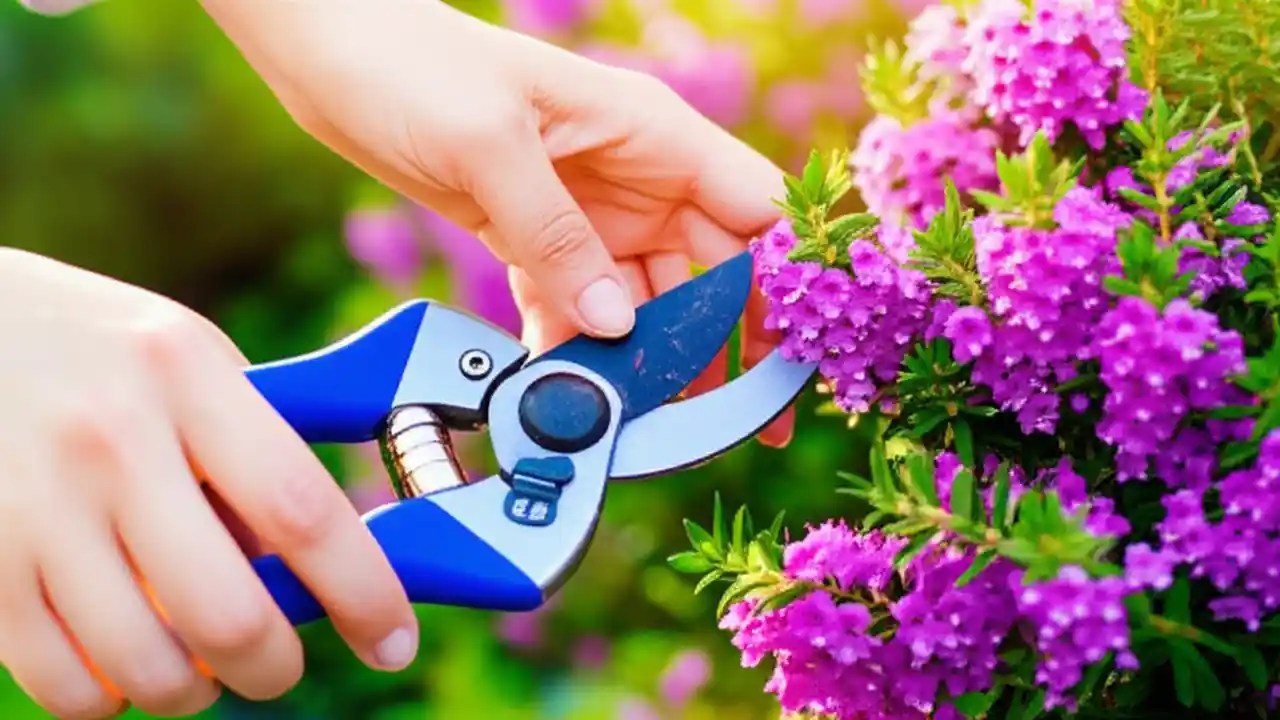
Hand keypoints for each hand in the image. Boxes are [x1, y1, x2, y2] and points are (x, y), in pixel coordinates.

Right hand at [0, 249, 416, 718]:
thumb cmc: (100, 351)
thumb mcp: (191, 363)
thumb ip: (252, 451)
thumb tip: (307, 568)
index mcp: (186, 376)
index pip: (302, 509)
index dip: (363, 592)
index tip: (392, 639)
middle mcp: (111, 441)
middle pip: (227, 612)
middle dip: (274, 667)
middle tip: (279, 665)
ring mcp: (34, 505)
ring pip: (146, 664)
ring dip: (194, 688)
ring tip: (200, 660)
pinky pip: (62, 681)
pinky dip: (109, 696)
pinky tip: (123, 656)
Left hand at [199, 0, 794, 444]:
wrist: (331, 56)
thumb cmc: (414, 66)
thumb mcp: (490, 145)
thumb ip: (557, 236)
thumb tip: (616, 326)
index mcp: (651, 133)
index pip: (753, 208)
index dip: (778, 280)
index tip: (786, 353)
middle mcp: (636, 176)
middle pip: (709, 272)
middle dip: (717, 346)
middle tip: (720, 423)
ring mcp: (589, 211)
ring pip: (645, 301)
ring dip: (642, 359)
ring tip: (637, 416)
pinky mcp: (538, 237)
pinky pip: (576, 304)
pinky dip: (574, 345)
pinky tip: (565, 384)